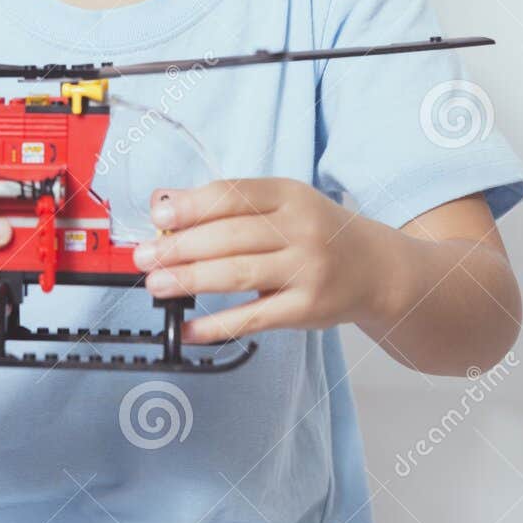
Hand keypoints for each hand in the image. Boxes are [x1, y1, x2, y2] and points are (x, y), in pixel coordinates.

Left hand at [131, 177, 382, 343]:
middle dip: (179, 247)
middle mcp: (302, 230)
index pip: (233, 194)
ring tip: (157, 285)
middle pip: (230, 236)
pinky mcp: (307, 309)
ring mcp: (307, 271)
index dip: (192, 204)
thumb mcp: (283, 204)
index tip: (159, 215)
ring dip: (190, 280)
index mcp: (290, 195)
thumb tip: (166, 203)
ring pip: (238, 275)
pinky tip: (188, 328)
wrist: (377, 269)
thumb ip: (229, 204)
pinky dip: (216, 325)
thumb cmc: (318, 233)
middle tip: (145, 257)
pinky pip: (253, 318)